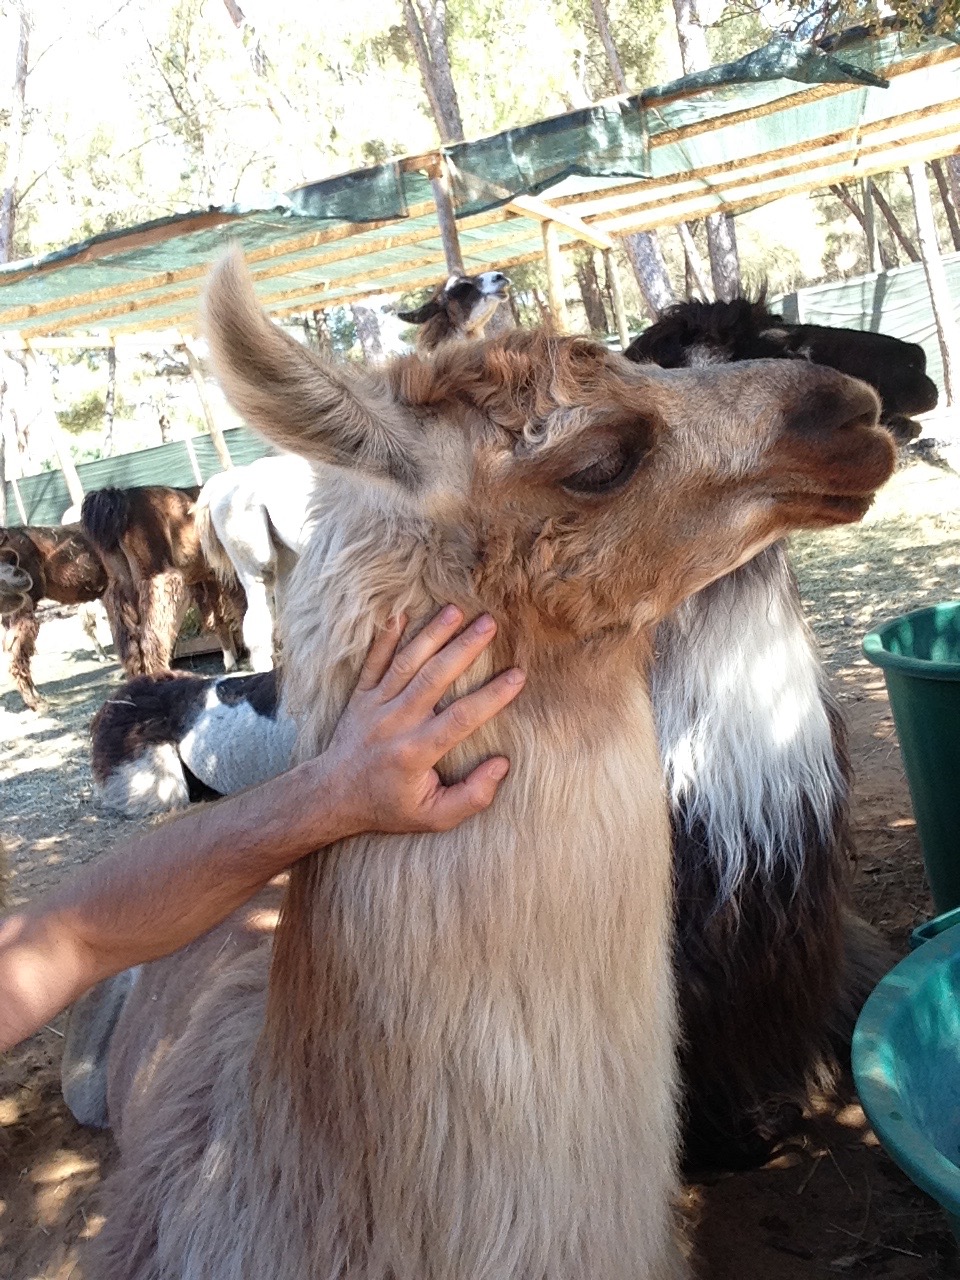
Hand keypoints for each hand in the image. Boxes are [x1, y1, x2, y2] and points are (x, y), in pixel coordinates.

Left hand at [322, 606, 523, 835]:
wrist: (333, 795)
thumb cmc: (390, 806)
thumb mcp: (434, 817)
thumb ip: (472, 796)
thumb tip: (502, 765)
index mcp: (416, 752)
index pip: (461, 719)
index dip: (492, 696)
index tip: (518, 675)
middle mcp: (395, 723)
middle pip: (434, 678)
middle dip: (464, 648)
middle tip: (490, 623)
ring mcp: (375, 706)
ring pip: (406, 663)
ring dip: (431, 634)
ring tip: (456, 609)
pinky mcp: (361, 696)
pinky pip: (374, 662)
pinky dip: (385, 637)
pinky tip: (401, 613)